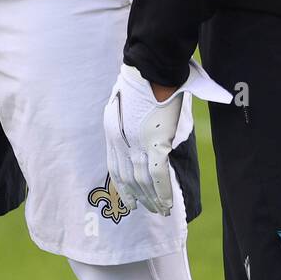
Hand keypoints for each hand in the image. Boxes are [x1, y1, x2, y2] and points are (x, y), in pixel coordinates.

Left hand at [103, 60, 232, 215]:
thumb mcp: (126, 100)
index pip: (115, 166)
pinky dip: (163, 191)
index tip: (128, 201)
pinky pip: (158, 175)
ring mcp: (137, 142)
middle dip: (138, 197)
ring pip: (143, 180)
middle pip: (128, 177)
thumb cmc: (144, 78)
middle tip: (148, 210)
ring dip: (152, 199)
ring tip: (160, 211)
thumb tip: (144, 131)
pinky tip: (167, 203)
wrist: (152, 67)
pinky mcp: (155, 141)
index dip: (122, 186)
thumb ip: (131, 120)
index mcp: (113, 130)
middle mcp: (121, 140)